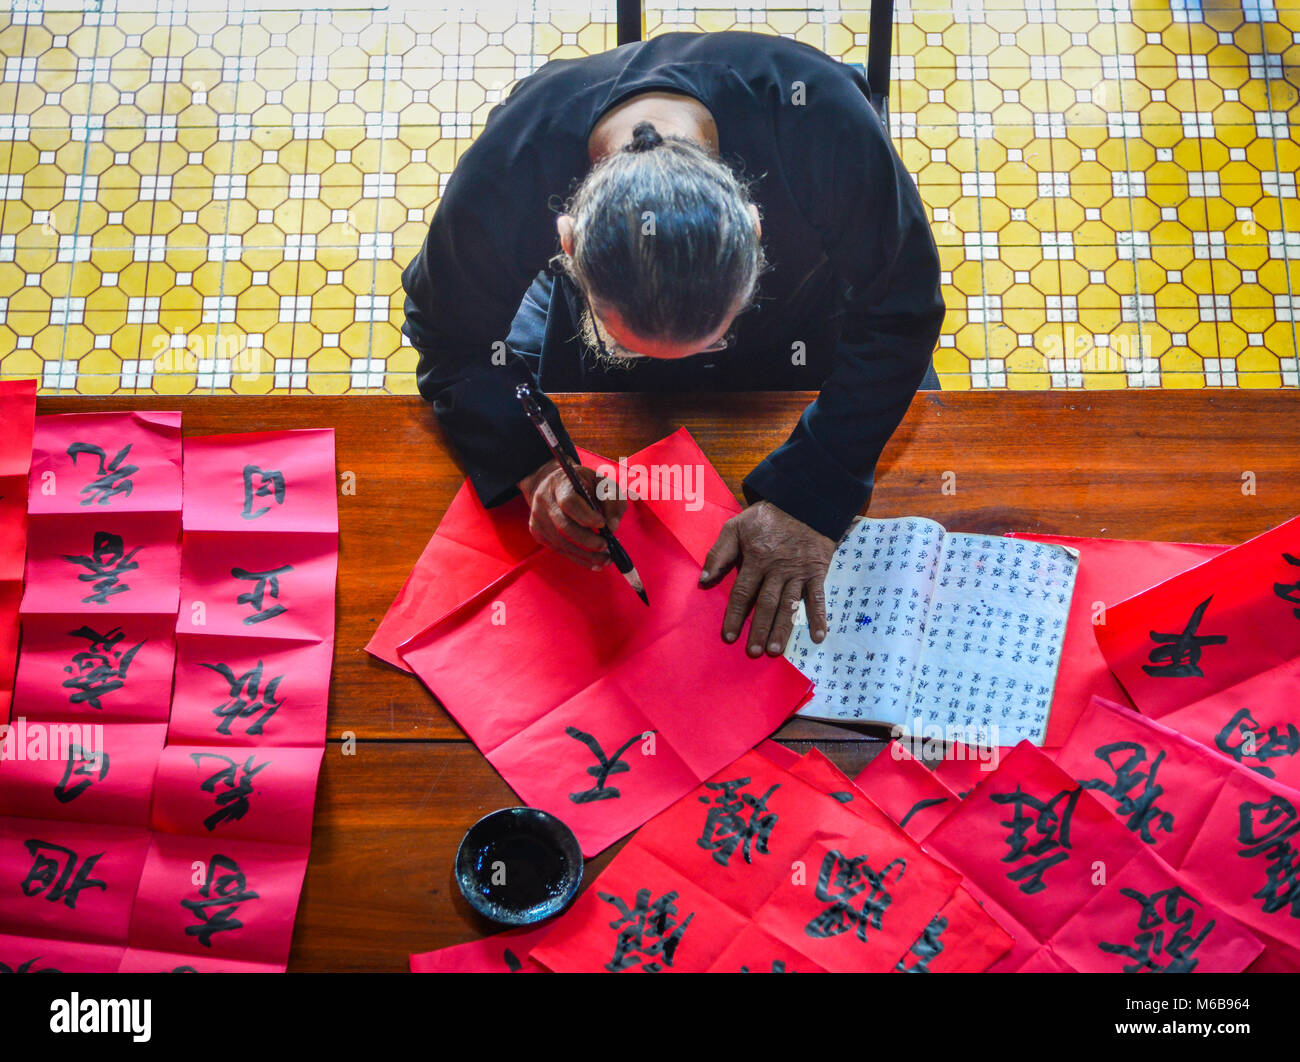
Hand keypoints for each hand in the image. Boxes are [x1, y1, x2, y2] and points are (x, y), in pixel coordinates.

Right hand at [518, 459, 628, 569]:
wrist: (551, 484)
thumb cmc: (582, 483)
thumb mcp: (601, 483)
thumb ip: (612, 502)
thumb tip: (613, 527)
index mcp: (560, 484)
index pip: (569, 503)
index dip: (586, 516)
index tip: (603, 524)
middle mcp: (544, 501)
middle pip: (564, 527)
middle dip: (588, 541)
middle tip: (607, 546)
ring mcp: (538, 518)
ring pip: (561, 543)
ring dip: (586, 555)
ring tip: (605, 559)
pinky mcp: (537, 532)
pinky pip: (559, 550)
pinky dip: (578, 558)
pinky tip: (594, 563)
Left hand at [700, 501, 834, 656]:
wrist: (805, 501)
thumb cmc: (767, 516)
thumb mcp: (736, 526)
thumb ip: (719, 553)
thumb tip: (703, 580)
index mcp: (756, 559)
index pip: (743, 593)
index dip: (735, 616)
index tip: (730, 637)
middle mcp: (777, 569)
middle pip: (766, 604)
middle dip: (759, 630)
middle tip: (753, 652)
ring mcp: (799, 572)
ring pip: (790, 605)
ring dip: (783, 629)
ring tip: (775, 650)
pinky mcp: (817, 572)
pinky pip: (818, 598)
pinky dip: (819, 617)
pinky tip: (818, 637)